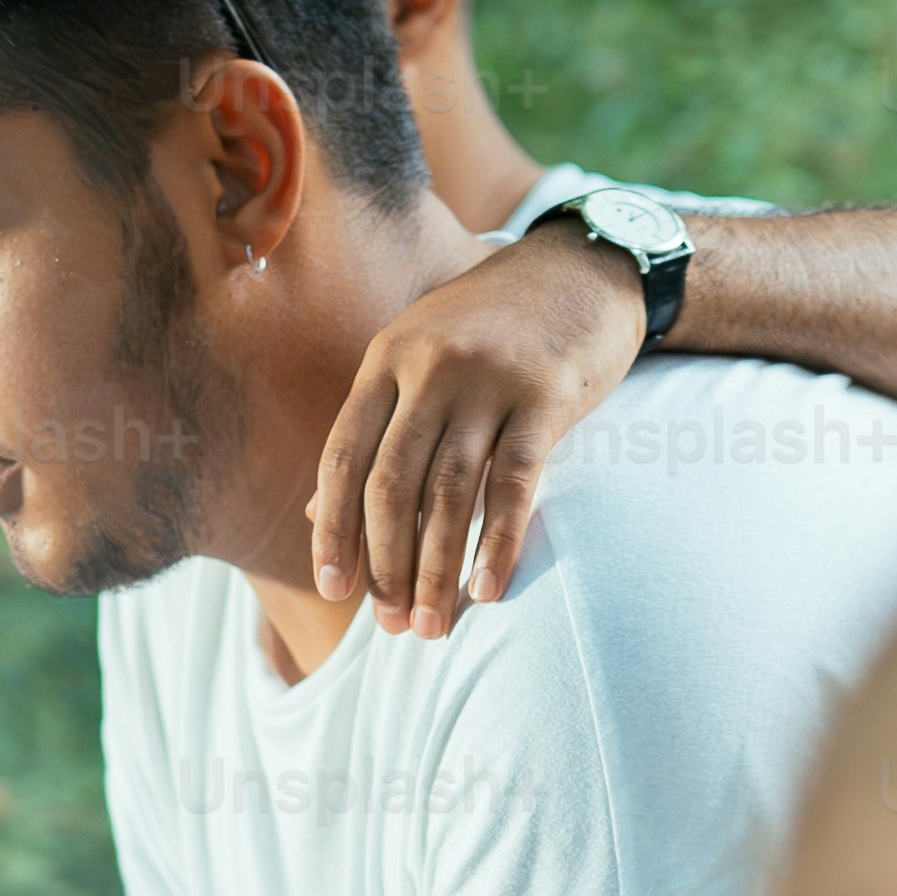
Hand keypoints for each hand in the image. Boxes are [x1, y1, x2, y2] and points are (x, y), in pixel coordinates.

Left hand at [310, 227, 639, 637]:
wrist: (582, 270)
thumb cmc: (493, 328)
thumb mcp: (419, 359)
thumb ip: (373, 429)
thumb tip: (314, 512)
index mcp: (386, 359)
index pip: (343, 457)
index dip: (332, 529)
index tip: (333, 590)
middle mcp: (428, 366)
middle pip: (390, 481)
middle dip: (385, 563)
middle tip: (390, 625)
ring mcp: (486, 379)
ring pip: (448, 491)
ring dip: (436, 568)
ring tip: (433, 625)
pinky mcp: (545, 394)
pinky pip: (514, 483)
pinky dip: (497, 543)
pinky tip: (487, 588)